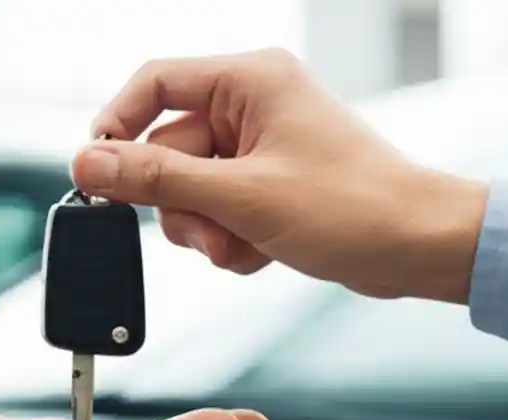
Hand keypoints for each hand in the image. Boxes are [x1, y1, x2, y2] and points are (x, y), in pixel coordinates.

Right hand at [71, 49, 487, 302]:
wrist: (418, 247)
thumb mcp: (240, 196)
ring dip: (206, 228)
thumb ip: (156, 180)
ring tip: (242, 244)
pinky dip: (229, 237)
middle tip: (208, 232)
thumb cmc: (353, 207)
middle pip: (168, 150)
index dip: (117, 128)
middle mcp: (253, 104)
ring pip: (190, 188)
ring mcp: (262, 146)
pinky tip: (261, 250)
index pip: (154, 84)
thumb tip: (89, 164)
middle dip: (181, 205)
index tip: (99, 176)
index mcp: (250, 81)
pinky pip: (218, 208)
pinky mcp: (269, 183)